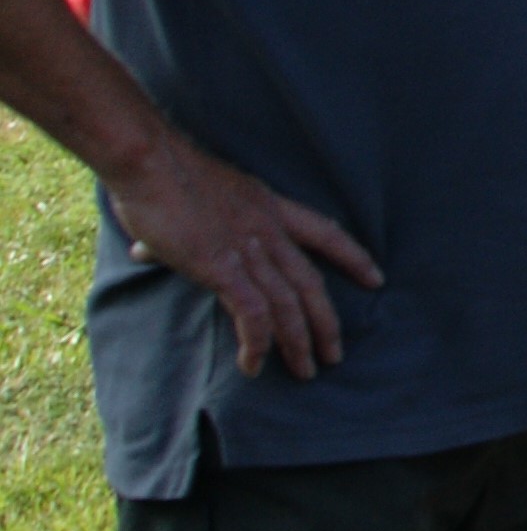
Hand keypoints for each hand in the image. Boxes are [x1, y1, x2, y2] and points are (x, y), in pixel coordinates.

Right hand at [110, 136, 381, 379]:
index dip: (353, 257)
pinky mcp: (223, 267)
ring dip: (299, 342)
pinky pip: (253, 313)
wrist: (147, 159)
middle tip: (335, 354)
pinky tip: (254, 364)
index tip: (376, 278)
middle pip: (311, 283)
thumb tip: (147, 252)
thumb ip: (183, 229)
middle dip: (326, 323)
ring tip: (306, 371)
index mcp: (268, 206)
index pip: (325, 232)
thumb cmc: (158, 174)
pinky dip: (258, 343)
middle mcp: (268, 229)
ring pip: (289, 305)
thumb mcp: (191, 198)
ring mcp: (249, 248)